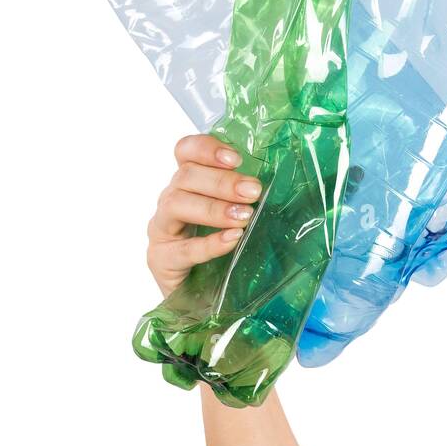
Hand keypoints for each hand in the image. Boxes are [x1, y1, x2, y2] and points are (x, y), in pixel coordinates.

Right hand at [147, 134, 261, 297]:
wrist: (204, 297)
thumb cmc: (224, 249)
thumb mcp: (236, 216)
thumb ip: (247, 197)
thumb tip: (285, 182)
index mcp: (188, 182)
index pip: (185, 151)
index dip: (207, 148)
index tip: (237, 158)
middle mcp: (170, 200)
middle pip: (185, 176)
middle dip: (222, 181)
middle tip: (254, 191)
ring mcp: (162, 229)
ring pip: (176, 204)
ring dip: (214, 208)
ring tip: (244, 216)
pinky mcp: (161, 259)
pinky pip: (183, 248)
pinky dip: (210, 242)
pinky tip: (233, 239)